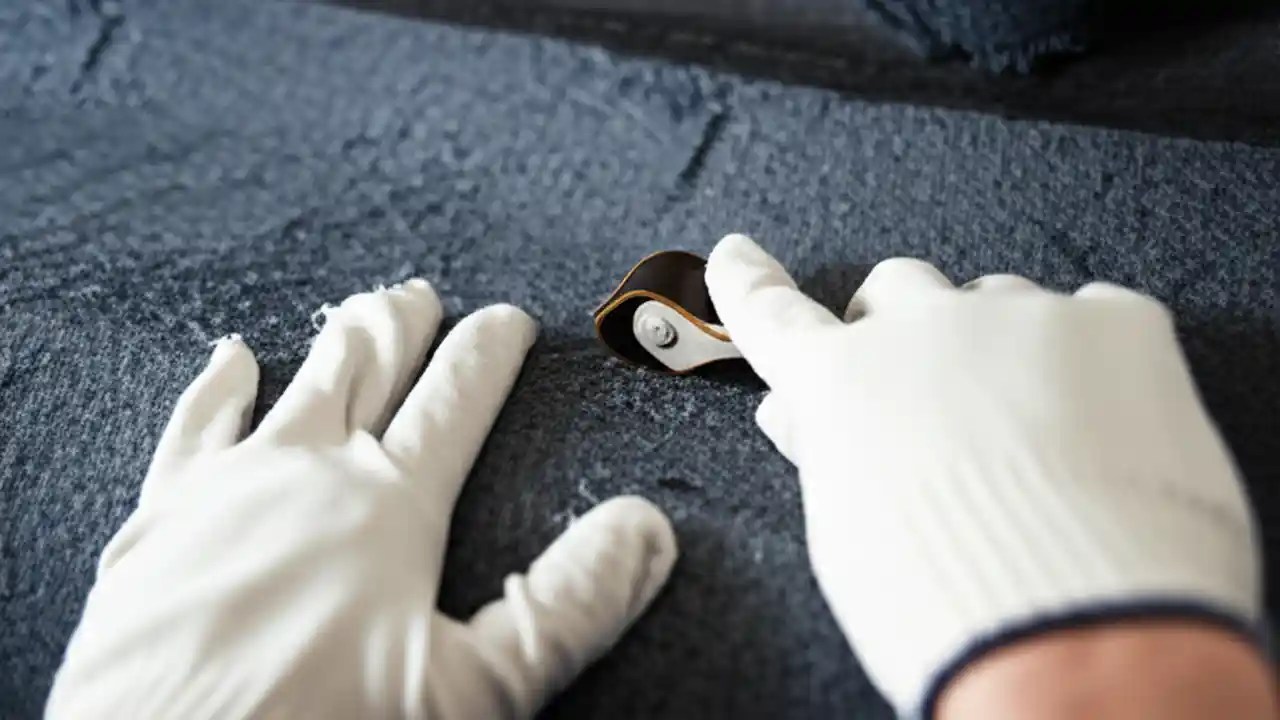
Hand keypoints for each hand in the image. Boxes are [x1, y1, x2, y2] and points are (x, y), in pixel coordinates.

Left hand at [48, 281, 676, 718]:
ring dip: (332, 342)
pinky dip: (218, 384)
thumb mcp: (470, 689)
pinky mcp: (159, 518)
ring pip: (294, 383)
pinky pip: (194, 423)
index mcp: (390, 505)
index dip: (488, 354)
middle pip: (370, 372)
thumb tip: (644, 530)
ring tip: (357, 309)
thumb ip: (563, 607)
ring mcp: (228, 486)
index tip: (508, 319)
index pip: (455, 403)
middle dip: (404, 328)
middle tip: (423, 293)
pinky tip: (233, 358)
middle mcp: (310, 472)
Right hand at [704, 234, 1260, 717]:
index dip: (749, 283)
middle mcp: (923, 328)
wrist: (1072, 623)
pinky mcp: (1117, 324)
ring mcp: (1023, 317)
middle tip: (930, 387)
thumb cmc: (944, 596)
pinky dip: (1094, 354)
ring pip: (1000, 299)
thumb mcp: (848, 533)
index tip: (738, 255)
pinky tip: (1102, 417)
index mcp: (841, 381)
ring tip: (1031, 429)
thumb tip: (800, 411)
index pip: (774, 315)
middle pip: (899, 289)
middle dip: (906, 326)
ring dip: (1001, 343)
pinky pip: (1096, 310)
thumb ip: (828, 452)